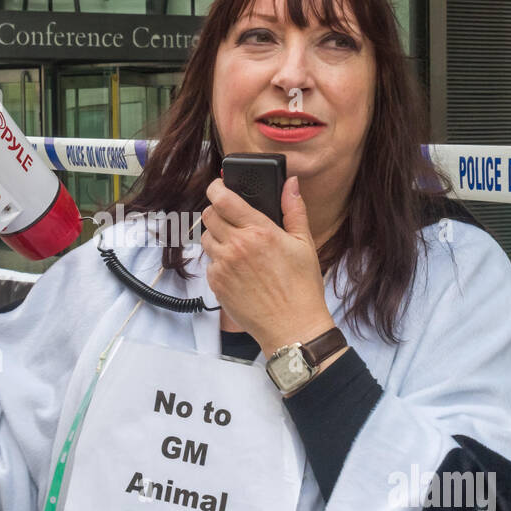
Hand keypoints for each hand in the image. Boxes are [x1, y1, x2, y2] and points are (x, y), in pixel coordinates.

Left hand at [200, 175, 335, 355]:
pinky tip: (238, 269)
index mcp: (259, 231)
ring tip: (237, 246)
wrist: (292, 327)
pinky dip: (219, 261)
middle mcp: (237, 246)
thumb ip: (294, 210)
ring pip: (205, 238)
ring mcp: (223, 265)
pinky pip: (209, 263)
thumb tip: (290, 184)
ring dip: (216, 237)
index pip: (223, 198)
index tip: (219, 186)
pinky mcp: (216, 284)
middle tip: (230, 217)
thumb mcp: (304, 243)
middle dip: (217, 211)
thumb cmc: (302, 288)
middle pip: (208, 215)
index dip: (216, 187)